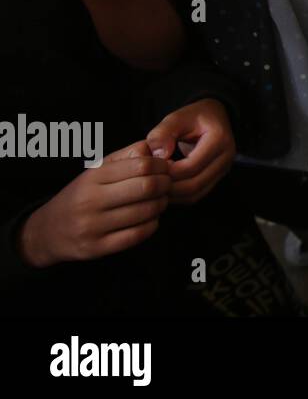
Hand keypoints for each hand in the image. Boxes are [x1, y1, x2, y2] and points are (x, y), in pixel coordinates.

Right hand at [17, 141, 170, 268]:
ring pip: (145, 212)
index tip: (166, 168)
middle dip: (165, 185)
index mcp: (93, 177)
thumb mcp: (98, 169)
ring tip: (160, 200)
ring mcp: (93, 226)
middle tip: (167, 185)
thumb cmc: (83, 194)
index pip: (141, 166)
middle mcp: (91, 201)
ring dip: (161, 205)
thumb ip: (128, 155)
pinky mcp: (97, 248)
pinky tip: (151, 218)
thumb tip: (158, 150)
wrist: (48, 231)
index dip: (161, 166)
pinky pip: (137, 235)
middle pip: (147, 188)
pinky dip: (152, 225)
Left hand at [146, 99, 235, 204]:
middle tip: (150, 180)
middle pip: (194, 185)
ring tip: (156, 185)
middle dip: (169, 186)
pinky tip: (166, 187)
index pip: (191, 166)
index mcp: (219, 140)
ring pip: (196, 194)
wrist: (213, 117)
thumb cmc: (194, 116)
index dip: (167, 171)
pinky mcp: (216, 178)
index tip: (151, 167)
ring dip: (173, 194)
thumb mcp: (177, 117)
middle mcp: (225, 158)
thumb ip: (164, 133)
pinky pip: (197, 194)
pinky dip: (179, 195)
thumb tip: (158, 155)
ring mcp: (223, 170)